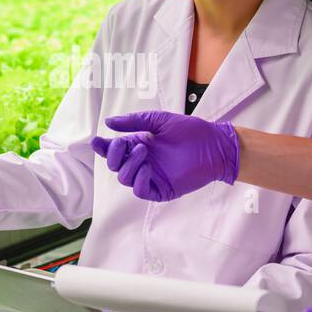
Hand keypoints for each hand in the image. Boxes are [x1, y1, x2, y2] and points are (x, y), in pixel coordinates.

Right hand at [90, 111, 238, 201]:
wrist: (214, 145)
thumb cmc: (191, 131)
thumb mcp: (159, 120)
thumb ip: (133, 121)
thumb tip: (108, 122)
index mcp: (139, 145)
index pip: (114, 150)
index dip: (103, 147)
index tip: (98, 141)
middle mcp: (142, 162)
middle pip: (115, 166)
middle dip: (116, 156)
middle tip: (129, 145)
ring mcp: (151, 176)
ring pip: (125, 179)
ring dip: (129, 165)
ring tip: (145, 153)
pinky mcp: (162, 189)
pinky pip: (141, 191)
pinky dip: (139, 181)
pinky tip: (147, 169)